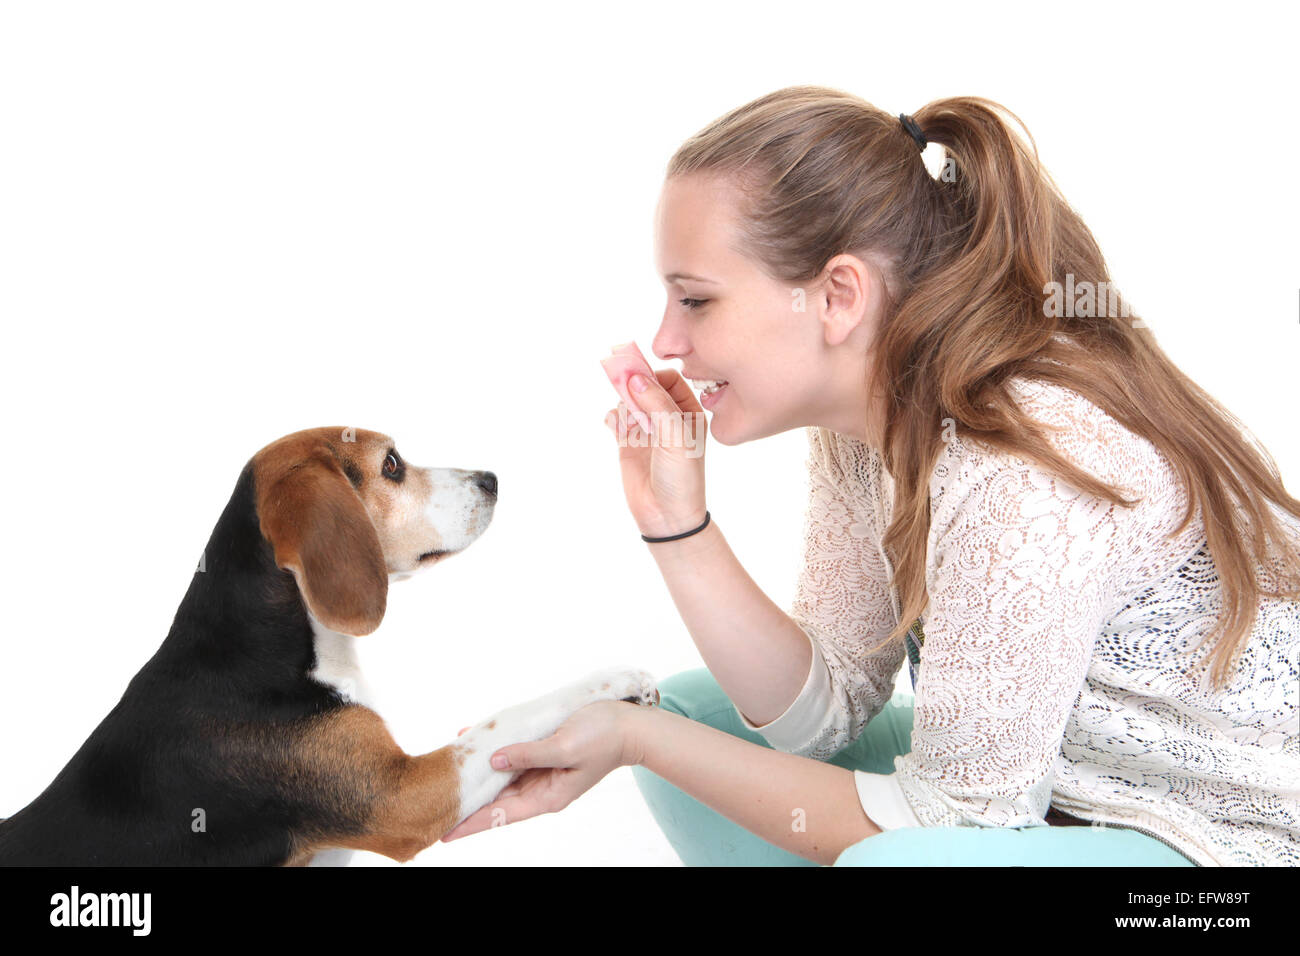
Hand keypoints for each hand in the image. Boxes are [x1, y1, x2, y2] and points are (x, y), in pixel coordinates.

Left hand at [440, 699, 641, 840]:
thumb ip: (529, 754)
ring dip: (477, 772)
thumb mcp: (564, 747)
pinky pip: (512, 753)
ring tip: (447, 774)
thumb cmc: (603, 737)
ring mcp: (541, 770)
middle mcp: (540, 788)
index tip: (444, 834)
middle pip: (496, 799)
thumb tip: (495, 759)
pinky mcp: (544, 752)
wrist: (630, 724)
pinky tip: (475, 739)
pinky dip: (493, 748)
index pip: (500, 816)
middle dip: (468, 800)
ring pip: (501, 776)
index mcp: (547, 797)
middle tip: (434, 803)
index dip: (471, 823)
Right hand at [603, 368, 708, 538]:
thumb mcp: (676, 437)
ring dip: (622, 403)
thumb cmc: (681, 476)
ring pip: (628, 400)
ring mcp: (647, 429)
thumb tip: (635, 377)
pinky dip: (612, 418)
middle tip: (618, 380)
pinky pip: (616, 418)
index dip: (653, 376)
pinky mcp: (628, 442)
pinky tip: (615, 428)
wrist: (666, 515)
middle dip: (632, 384)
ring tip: (625, 419)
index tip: (637, 379)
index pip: (669, 379)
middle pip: (645, 386)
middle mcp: (668, 417)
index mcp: (688, 412)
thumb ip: (657, 404)